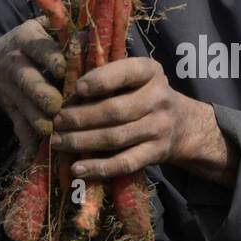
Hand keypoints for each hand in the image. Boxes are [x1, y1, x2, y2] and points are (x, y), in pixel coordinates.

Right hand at [0, 16, 65, 166]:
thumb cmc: (36, 42)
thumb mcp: (45, 28)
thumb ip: (67, 27)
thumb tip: (93, 27)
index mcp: (27, 40)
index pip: (39, 48)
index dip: (53, 60)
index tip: (64, 69)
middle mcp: (15, 64)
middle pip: (28, 82)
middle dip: (44, 95)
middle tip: (59, 107)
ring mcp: (11, 90)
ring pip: (25, 109)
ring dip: (41, 123)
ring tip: (58, 135)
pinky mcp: (11, 111)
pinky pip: (18, 128)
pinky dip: (28, 145)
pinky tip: (35, 157)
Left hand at [48, 56, 201, 179]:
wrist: (183, 125)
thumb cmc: (144, 95)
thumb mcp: (135, 77)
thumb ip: (108, 78)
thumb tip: (68, 97)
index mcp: (150, 72)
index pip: (126, 73)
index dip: (101, 81)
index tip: (77, 89)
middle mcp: (159, 98)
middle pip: (115, 111)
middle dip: (81, 118)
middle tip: (57, 122)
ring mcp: (159, 128)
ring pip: (116, 138)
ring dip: (82, 141)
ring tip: (58, 142)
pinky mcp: (156, 153)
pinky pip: (125, 163)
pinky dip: (99, 168)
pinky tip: (78, 168)